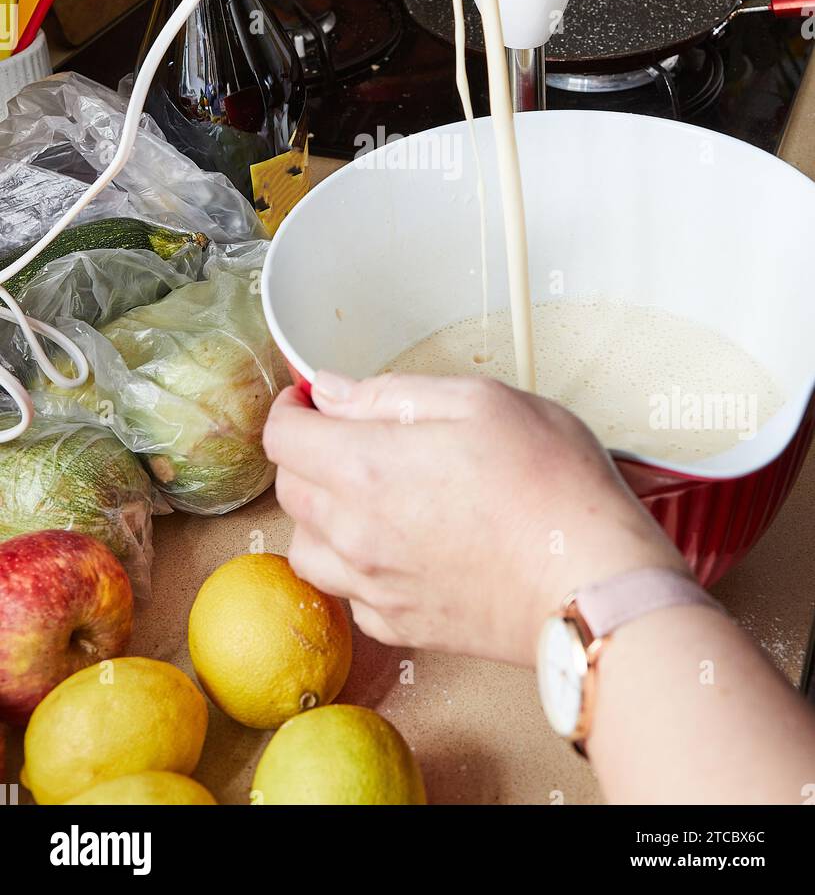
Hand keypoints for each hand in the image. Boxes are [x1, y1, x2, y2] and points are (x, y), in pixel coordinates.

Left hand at [264, 371, 686, 667]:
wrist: (592, 579)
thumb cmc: (550, 482)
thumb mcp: (480, 401)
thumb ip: (393, 393)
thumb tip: (332, 392)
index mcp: (365, 467)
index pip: (282, 436)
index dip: (292, 408)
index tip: (311, 400)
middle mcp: (354, 532)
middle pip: (289, 489)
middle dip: (308, 454)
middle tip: (353, 437)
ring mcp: (374, 586)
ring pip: (307, 547)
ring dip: (321, 515)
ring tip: (368, 495)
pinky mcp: (401, 626)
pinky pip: (348, 593)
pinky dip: (355, 567)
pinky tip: (396, 546)